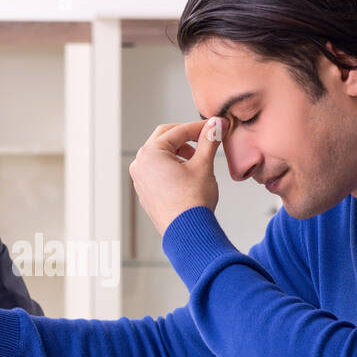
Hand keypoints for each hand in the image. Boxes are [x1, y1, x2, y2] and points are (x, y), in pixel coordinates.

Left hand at [128, 116, 221, 235]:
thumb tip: (217, 124)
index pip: (178, 131)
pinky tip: (187, 174)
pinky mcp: (145, 192)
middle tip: (205, 139)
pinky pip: (157, 171)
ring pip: (160, 155)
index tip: (214, 127)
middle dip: (186, 137)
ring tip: (197, 159)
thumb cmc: (192, 202)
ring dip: (178, 151)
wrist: (187, 233)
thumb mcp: (203, 165)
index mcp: (151, 153)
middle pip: (164, 138)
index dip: (199, 127)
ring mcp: (140, 180)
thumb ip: (209, 140)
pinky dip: (171, 166)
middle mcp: (140, 164)